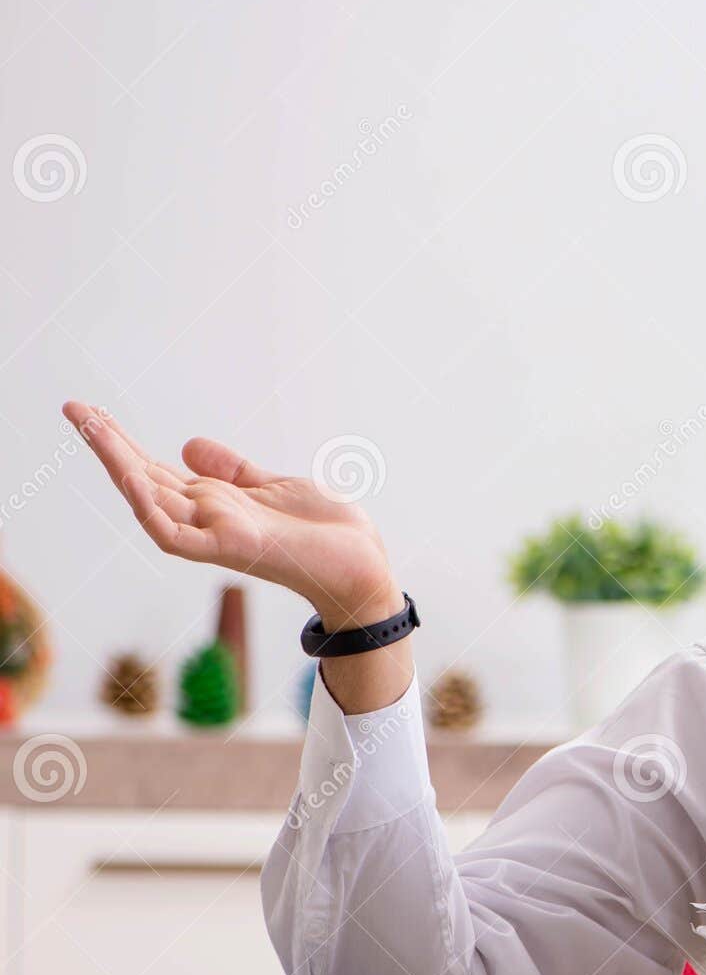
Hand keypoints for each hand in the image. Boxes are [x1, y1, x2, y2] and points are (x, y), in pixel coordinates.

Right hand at [63, 400, 400, 628]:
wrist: (363, 566)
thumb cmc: (324, 533)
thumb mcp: (273, 486)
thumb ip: (231, 471)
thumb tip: (187, 445)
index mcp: (216, 503)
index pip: (156, 470)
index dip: (123, 442)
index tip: (92, 412)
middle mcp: (209, 519)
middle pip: (145, 479)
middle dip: (108, 445)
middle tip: (73, 407)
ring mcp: (218, 534)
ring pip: (152, 502)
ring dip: (120, 466)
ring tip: (91, 428)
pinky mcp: (236, 547)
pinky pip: (180, 536)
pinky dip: (154, 512)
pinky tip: (135, 481)